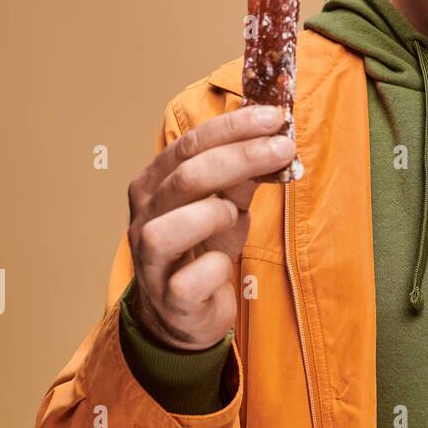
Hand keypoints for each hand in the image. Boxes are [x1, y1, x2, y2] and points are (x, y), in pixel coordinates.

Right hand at [125, 105, 295, 349]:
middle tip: (283, 147)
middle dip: (241, 157)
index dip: (233, 128)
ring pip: (168, 228)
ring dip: (214, 213)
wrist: (187, 311)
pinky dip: (214, 267)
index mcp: (155, 185)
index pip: (189, 144)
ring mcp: (150, 260)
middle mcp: (144, 218)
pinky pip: (189, 280)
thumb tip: (274, 135)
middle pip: (186, 176)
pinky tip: (223, 263)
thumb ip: (244, 173)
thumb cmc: (204, 247)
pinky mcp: (168, 298)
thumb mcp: (228, 203)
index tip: (274, 116)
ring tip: (235, 214)